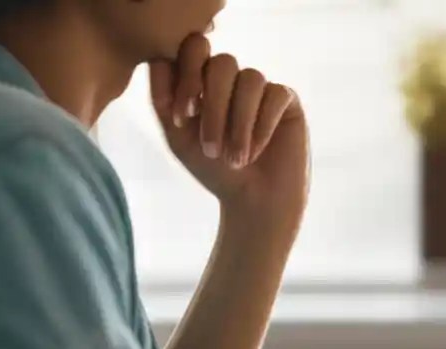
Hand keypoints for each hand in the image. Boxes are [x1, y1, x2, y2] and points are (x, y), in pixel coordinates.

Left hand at [149, 33, 309, 240]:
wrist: (253, 202)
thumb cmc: (214, 171)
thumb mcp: (178, 137)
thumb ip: (163, 98)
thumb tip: (158, 60)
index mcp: (203, 79)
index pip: (194, 49)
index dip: (187, 76)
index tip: (182, 117)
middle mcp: (232, 79)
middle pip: (222, 63)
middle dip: (214, 107)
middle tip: (210, 149)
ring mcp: (261, 87)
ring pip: (250, 79)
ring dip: (239, 124)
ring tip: (235, 160)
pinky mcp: (287, 100)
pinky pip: (275, 96)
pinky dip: (262, 126)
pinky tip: (255, 152)